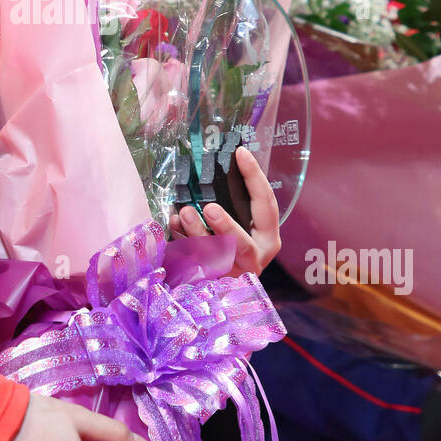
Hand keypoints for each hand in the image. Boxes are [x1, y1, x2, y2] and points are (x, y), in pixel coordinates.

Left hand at [167, 144, 281, 274]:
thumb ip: (236, 202)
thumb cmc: (233, 243)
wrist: (223, 287)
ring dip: (198, 235)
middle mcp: (255, 257)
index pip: (266, 204)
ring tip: (184, 213)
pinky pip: (195, 263)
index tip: (239, 153)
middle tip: (209, 208)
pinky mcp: (213, 282)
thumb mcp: (242, 222)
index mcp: (267, 236)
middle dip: (226, 226)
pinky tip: (173, 224)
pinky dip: (181, 242)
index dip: (254, 177)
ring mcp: (233, 273)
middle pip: (243, 244)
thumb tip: (217, 165)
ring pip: (216, 257)